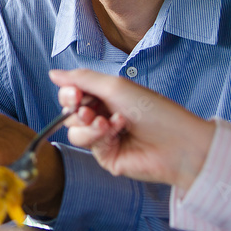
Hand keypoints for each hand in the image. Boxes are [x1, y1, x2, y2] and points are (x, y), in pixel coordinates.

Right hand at [50, 69, 214, 191]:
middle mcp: (103, 116)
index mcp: (107, 97)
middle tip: (89, 108)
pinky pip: (86, 144)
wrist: (177, 143)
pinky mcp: (106, 157)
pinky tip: (117, 131)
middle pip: (70, 112)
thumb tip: (52, 74)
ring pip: (74, 130)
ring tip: (109, 123)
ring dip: (88, 124)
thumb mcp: (115, 87)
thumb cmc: (154, 111)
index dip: (68, 93)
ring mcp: (104, 138)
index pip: (74, 93)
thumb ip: (82, 79)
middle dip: (77, 109)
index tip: (74, 93)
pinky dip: (98, 135)